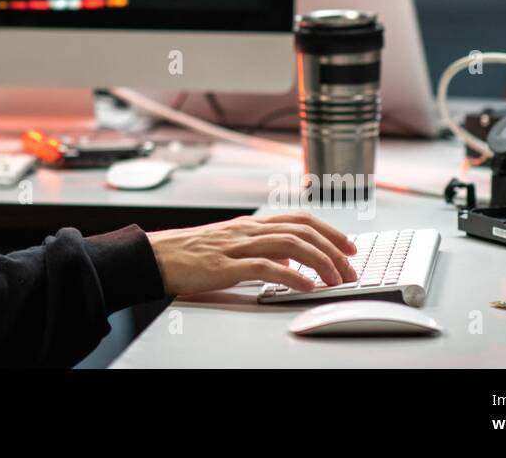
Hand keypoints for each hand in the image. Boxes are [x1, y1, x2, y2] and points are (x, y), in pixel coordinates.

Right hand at [146, 212, 358, 295]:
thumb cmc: (189, 253)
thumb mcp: (229, 244)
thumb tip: (287, 260)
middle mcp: (247, 230)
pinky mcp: (225, 265)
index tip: (348, 247)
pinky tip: (305, 286)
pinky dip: (291, 276)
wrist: (155, 256)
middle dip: (332, 249)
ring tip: (335, 280)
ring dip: (319, 262)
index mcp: (250, 224)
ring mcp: (236, 246)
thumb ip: (258, 248)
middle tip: (350, 268)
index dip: (328, 231)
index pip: (298, 219)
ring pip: (289, 245)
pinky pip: (265, 267)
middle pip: (300, 230)